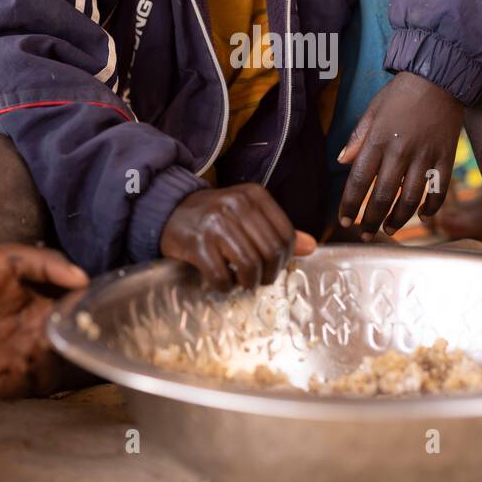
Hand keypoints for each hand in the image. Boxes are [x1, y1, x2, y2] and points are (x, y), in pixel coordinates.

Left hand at [0, 243, 88, 397]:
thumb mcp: (15, 258)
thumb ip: (49, 265)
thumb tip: (84, 280)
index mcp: (42, 310)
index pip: (73, 326)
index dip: (82, 328)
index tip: (84, 324)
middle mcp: (31, 336)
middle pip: (62, 357)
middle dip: (64, 353)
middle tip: (53, 340)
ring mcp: (11, 356)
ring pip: (43, 379)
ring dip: (46, 371)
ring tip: (35, 353)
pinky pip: (13, 389)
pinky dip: (22, 385)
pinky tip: (18, 366)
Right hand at [160, 185, 316, 292]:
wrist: (170, 211)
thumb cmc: (215, 217)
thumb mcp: (248, 215)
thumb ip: (277, 230)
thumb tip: (311, 246)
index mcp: (254, 195)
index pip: (285, 234)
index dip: (285, 259)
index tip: (273, 268)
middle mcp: (235, 205)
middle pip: (270, 251)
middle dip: (268, 274)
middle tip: (259, 280)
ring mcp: (215, 223)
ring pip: (249, 265)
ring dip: (249, 282)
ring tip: (243, 282)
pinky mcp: (196, 243)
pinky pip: (221, 275)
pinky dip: (225, 286)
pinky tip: (223, 282)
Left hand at [337, 73, 462, 235]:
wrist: (439, 77)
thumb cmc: (401, 93)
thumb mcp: (373, 110)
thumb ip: (357, 138)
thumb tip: (341, 162)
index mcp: (378, 140)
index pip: (359, 180)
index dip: (350, 204)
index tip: (344, 219)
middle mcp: (400, 151)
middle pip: (384, 195)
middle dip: (372, 220)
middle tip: (365, 234)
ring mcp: (425, 156)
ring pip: (411, 198)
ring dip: (399, 219)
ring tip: (390, 230)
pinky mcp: (446, 157)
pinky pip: (439, 189)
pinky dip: (432, 207)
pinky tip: (423, 216)